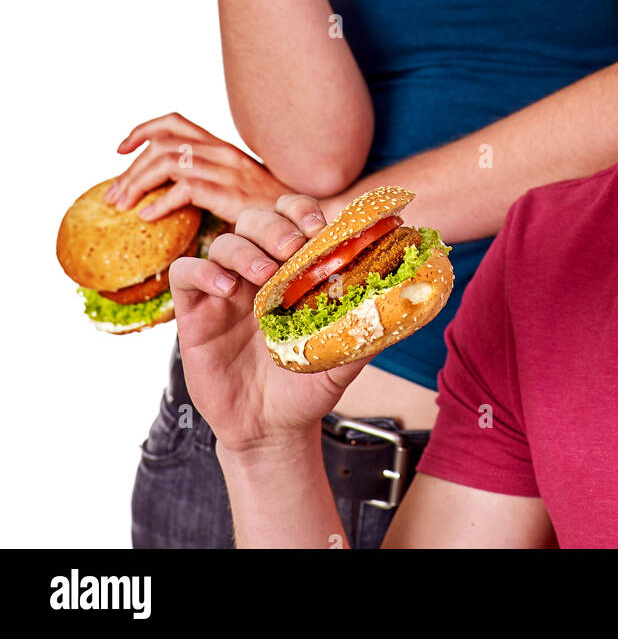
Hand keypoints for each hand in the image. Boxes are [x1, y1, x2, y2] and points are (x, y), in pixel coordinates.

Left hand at [105, 112, 293, 222]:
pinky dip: (160, 202)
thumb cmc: (269, 208)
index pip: (175, 121)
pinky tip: (149, 217)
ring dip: (136, 183)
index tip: (120, 149)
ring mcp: (225, 170)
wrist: (303, 218)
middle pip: (161, 143)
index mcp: (220, 146)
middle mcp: (221, 151)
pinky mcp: (228, 192)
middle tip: (113, 195)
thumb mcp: (235, 185)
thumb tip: (166, 191)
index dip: (142, 130)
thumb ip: (207, 180)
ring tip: (124, 207)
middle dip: (130, 169)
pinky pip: (184, 188)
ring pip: (166, 162)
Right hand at [169, 206, 373, 451]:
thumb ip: (370, 321)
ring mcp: (224, 289)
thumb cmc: (307, 384)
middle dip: (276, 225)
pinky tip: (226, 288)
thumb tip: (406, 294)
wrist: (272, 431)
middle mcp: (257, 270)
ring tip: (265, 274)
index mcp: (292, 269)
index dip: (303, 211)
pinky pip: (185, 273)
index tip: (321, 226)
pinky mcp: (195, 313)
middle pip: (256, 219)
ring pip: (224, 240)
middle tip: (294, 248)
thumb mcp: (345, 352)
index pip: (292, 217)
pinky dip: (203, 270)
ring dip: (245, 248)